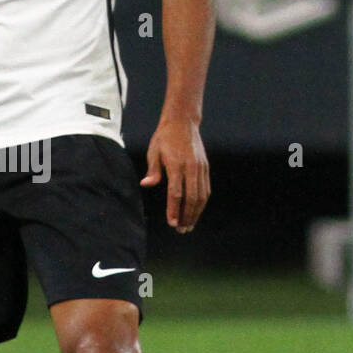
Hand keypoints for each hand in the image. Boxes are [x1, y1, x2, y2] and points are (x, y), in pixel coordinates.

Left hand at [141, 118, 209, 233]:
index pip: (176, 193)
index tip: (172, 223)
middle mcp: (191, 167)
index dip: (174, 210)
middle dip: (187, 216)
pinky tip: (196, 211)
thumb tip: (146, 184)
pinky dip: (201, 203)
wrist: (183, 122)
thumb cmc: (164, 137)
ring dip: (196, 213)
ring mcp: (201, 168)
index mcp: (177, 165)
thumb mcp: (154, 151)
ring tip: (188, 225)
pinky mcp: (205, 167)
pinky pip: (206, 189)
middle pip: (191, 198)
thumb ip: (153, 170)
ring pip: (201, 196)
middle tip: (181, 230)